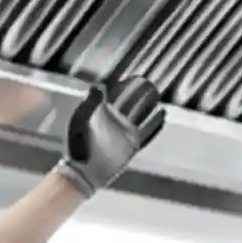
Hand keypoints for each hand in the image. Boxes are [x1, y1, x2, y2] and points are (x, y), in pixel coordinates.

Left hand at [55, 76, 164, 197]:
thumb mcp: (83, 120)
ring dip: (148, 105)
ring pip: (141, 114)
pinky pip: (147, 132)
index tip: (132, 72)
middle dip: (139, 91)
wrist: (84, 171)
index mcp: (102, 112)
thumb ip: (92, 103)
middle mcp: (115, 120)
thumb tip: (99, 85)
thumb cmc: (79, 146)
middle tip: (148, 81)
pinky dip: (156, 124)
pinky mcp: (131, 146)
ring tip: (157, 95)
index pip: (117, 92)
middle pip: (131, 101)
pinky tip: (162, 115)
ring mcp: (124, 133)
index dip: (124, 82)